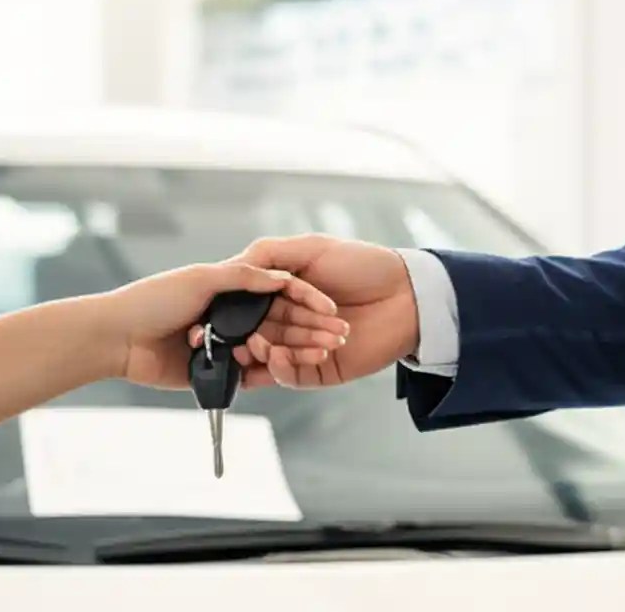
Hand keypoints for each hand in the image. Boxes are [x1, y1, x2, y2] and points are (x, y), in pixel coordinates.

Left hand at [106, 261, 349, 389]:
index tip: (332, 308)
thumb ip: (243, 277)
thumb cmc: (152, 300)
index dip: (304, 300)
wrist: (116, 337)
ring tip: (323, 355)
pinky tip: (291, 371)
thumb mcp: (201, 279)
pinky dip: (263, 372)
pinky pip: (243, 373)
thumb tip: (282, 276)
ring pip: (265, 349)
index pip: (275, 293)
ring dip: (294, 352)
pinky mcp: (209, 370)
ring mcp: (219, 344)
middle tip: (337, 337)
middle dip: (307, 330)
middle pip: (276, 323)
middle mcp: (225, 316)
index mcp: (224, 288)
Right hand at [231, 235, 419, 387]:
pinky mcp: (320, 370)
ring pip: (269, 358)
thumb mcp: (311, 247)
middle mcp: (290, 322)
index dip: (230, 315)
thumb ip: (267, 255)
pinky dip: (280, 369)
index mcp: (282, 293)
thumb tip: (230, 269)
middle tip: (236, 340)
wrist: (408, 295)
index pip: (246, 308)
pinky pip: (291, 376)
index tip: (215, 318)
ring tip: (260, 346)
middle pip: (253, 335)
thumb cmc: (364, 265)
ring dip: (262, 354)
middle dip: (242, 339)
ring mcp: (304, 347)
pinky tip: (278, 357)